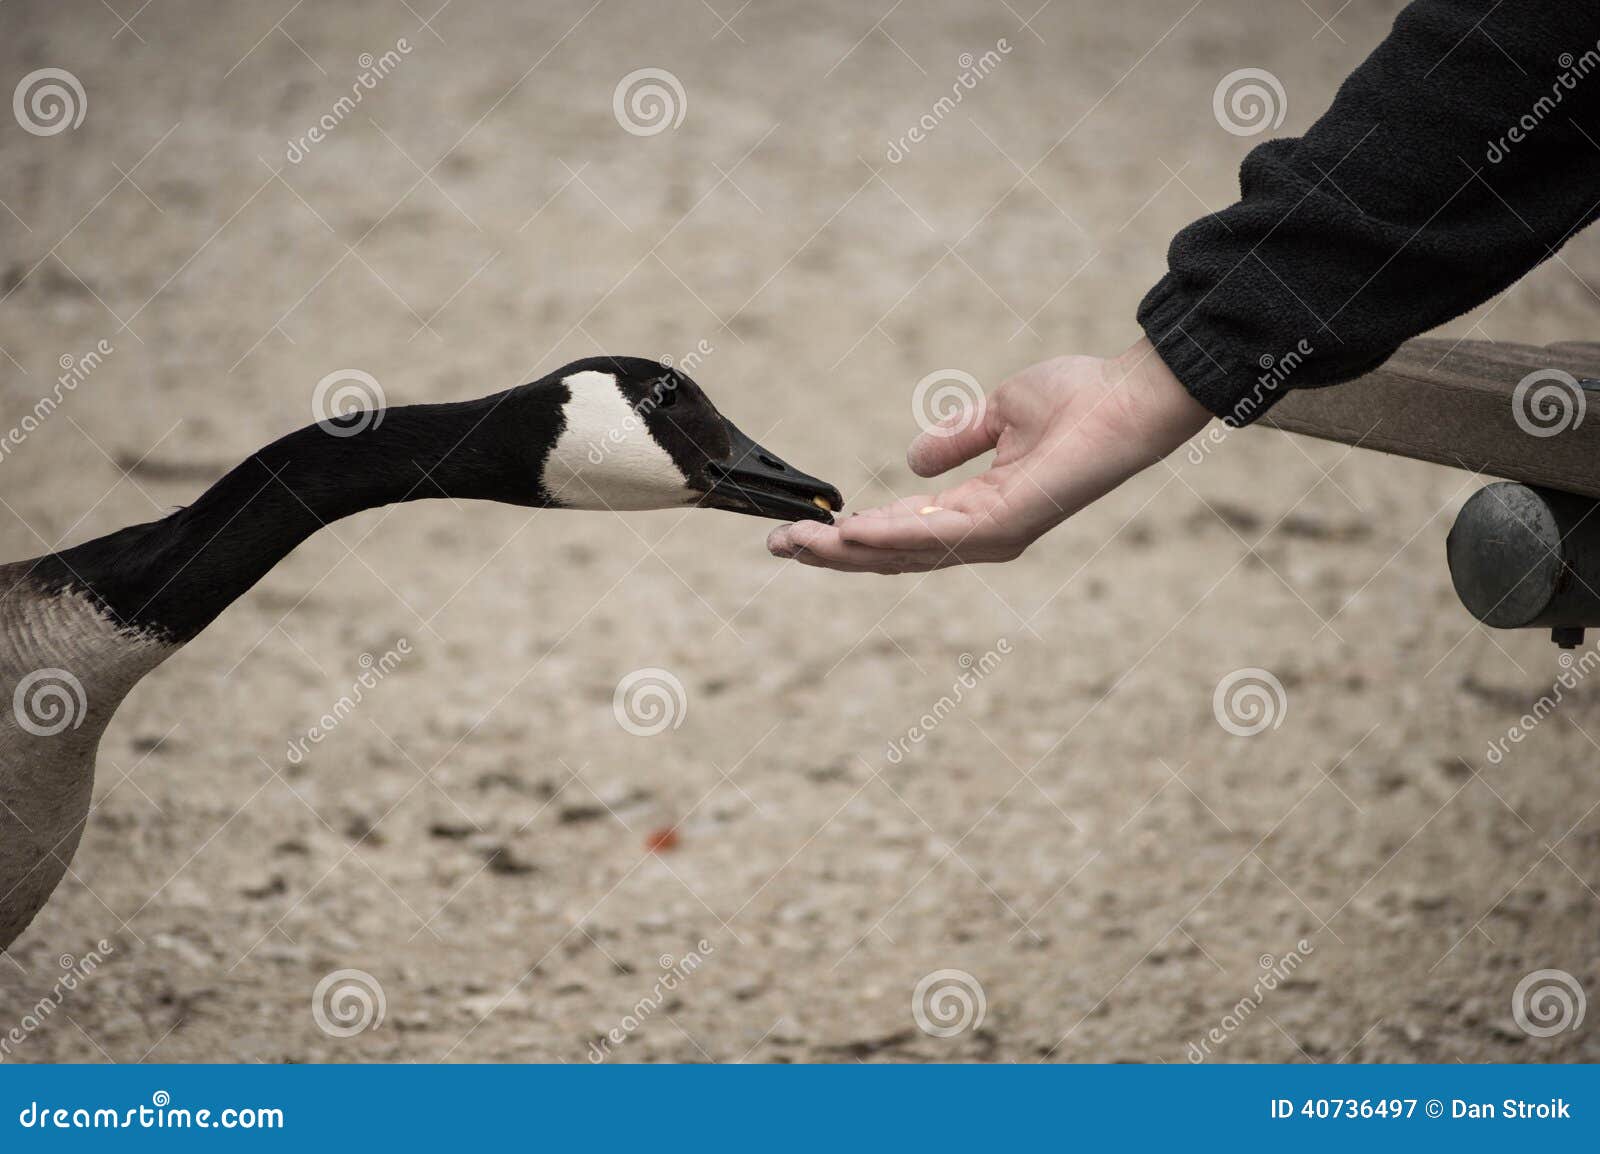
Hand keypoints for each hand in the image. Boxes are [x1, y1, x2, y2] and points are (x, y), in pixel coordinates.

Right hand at [767, 338, 1210, 572]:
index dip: (849, 533)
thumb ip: (955, 440)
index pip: (901, 530)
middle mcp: (982, 533)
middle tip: (777, 546)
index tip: (800, 528)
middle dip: (831, 553)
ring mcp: (993, 535)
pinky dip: (889, 536)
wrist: (1128, 399)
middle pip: (891, 554)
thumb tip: (912, 462)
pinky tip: (848, 531)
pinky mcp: (1006, 524)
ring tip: (795, 544)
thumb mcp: (999, 412)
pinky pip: (935, 538)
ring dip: (845, 550)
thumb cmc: (1079, 399)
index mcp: (978, 509)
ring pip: (903, 554)